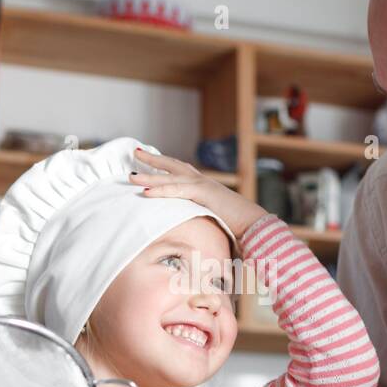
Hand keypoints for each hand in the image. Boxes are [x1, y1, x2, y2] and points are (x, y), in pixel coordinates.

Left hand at [130, 147, 267, 238]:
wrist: (255, 226)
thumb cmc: (238, 228)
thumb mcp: (214, 221)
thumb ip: (201, 221)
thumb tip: (192, 233)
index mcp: (205, 187)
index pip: (181, 172)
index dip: (165, 166)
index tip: (150, 162)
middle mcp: (203, 182)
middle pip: (174, 165)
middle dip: (154, 160)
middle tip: (136, 152)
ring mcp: (204, 185)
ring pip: (171, 176)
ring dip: (150, 175)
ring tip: (131, 176)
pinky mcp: (204, 193)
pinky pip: (177, 190)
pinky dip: (161, 190)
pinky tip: (146, 191)